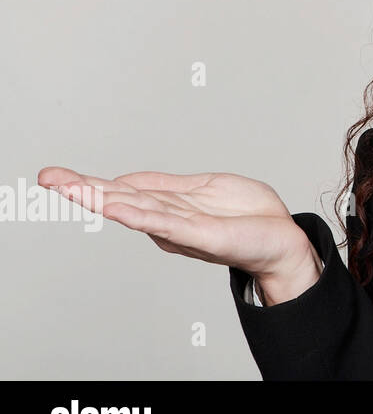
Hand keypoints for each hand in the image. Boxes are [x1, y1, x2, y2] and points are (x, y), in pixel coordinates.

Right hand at [36, 166, 319, 286]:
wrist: (283, 238)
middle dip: (84, 189)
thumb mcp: (202, 188)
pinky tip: (118, 207)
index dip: (92, 182)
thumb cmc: (246, 215)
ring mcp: (184, 228)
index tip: (57, 176)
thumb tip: (124, 181)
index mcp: (169, 204)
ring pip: (137, 210)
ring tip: (74, 188)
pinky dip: (142, 214)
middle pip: (121, 199)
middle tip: (48, 178)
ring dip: (105, 199)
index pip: (125, 190)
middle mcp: (169, 219)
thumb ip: (164, 187)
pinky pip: (167, 223)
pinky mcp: (203, 235)